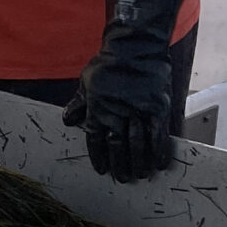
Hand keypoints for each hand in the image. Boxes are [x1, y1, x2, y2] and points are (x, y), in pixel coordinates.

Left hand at [63, 55, 171, 183]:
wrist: (135, 46)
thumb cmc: (109, 64)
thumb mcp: (87, 81)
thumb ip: (79, 103)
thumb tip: (67, 121)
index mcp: (98, 107)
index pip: (96, 138)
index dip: (98, 156)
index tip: (102, 170)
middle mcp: (117, 112)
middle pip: (117, 146)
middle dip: (120, 165)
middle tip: (123, 179)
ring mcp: (139, 110)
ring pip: (138, 144)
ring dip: (138, 163)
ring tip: (139, 175)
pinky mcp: (158, 108)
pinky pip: (159, 135)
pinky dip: (159, 151)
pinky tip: (159, 164)